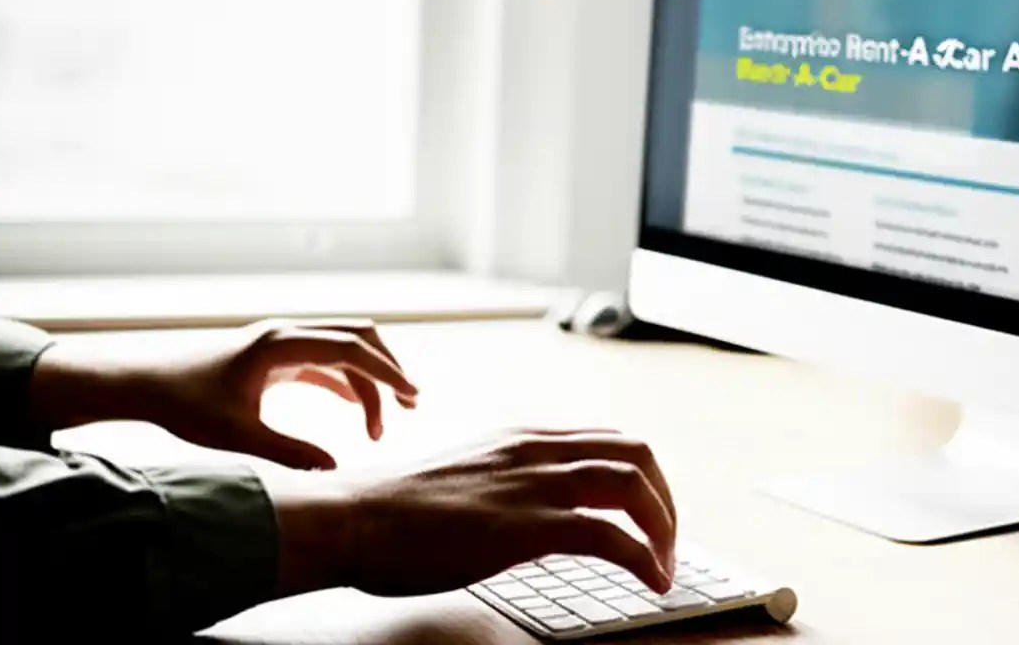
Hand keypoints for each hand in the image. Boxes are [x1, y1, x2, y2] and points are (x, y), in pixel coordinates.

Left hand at [30, 318, 417, 468]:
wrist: (144, 384)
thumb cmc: (185, 405)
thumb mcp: (238, 436)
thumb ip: (289, 451)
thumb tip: (335, 471)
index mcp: (281, 345)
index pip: (351, 349)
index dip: (387, 373)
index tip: (411, 398)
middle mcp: (287, 335)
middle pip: (358, 337)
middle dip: (389, 369)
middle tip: (412, 404)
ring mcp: (282, 343)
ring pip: (344, 348)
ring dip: (370, 377)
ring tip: (387, 418)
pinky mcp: (276, 357)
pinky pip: (325, 362)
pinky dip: (348, 381)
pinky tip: (358, 409)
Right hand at [265, 428, 678, 599]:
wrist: (352, 517)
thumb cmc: (392, 510)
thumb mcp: (462, 478)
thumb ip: (503, 483)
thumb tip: (528, 512)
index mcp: (521, 438)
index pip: (607, 439)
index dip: (640, 476)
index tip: (646, 513)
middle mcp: (535, 449)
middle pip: (636, 452)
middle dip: (664, 496)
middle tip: (666, 539)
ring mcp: (534, 484)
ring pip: (633, 482)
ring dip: (663, 526)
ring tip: (665, 564)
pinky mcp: (527, 525)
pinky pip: (612, 536)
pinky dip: (644, 557)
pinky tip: (651, 581)